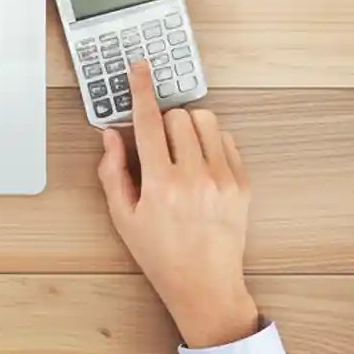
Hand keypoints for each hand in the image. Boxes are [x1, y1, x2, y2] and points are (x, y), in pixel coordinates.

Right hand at [96, 61, 257, 348]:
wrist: (205, 284)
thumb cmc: (161, 254)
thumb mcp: (123, 216)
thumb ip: (112, 171)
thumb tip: (111, 135)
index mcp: (160, 185)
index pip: (147, 122)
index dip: (141, 90)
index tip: (140, 69)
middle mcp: (194, 178)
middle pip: (178, 116)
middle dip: (163, 121)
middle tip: (157, 144)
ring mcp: (223, 179)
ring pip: (205, 121)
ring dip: (188, 126)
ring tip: (180, 151)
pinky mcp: (242, 183)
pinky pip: (226, 139)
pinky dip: (210, 141)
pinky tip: (200, 163)